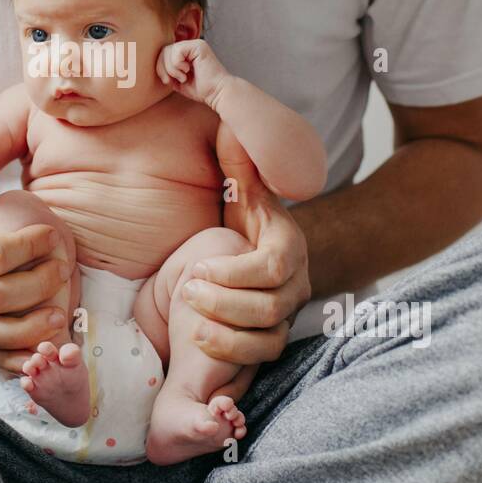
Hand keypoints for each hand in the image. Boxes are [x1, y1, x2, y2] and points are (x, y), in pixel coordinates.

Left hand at [157, 39, 229, 108]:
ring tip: (183, 76)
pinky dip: (177, 64)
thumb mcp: (177, 79)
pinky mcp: (199, 46)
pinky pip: (177, 50)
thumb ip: (167, 70)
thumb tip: (153, 65)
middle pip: (163, 50)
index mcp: (186, 53)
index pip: (163, 53)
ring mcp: (195, 44)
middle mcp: (190, 46)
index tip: (167, 81)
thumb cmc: (201, 89)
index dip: (160, 68)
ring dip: (171, 68)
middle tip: (172, 80)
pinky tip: (187, 70)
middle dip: (163, 68)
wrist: (217, 93)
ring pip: (168, 50)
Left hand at [181, 126, 311, 365]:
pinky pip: (260, 357)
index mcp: (287, 246)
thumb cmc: (240, 220)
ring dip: (225, 332)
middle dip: (225, 303)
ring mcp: (286, 314)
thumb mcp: (240, 192)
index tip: (196, 267)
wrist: (252, 254)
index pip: (272, 267)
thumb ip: (239, 165)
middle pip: (270, 307)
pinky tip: (198, 340)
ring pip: (268, 337)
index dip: (234, 272)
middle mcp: (294, 283)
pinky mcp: (273, 338)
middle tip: (186, 291)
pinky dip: (229, 353)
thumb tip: (233, 125)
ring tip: (189, 318)